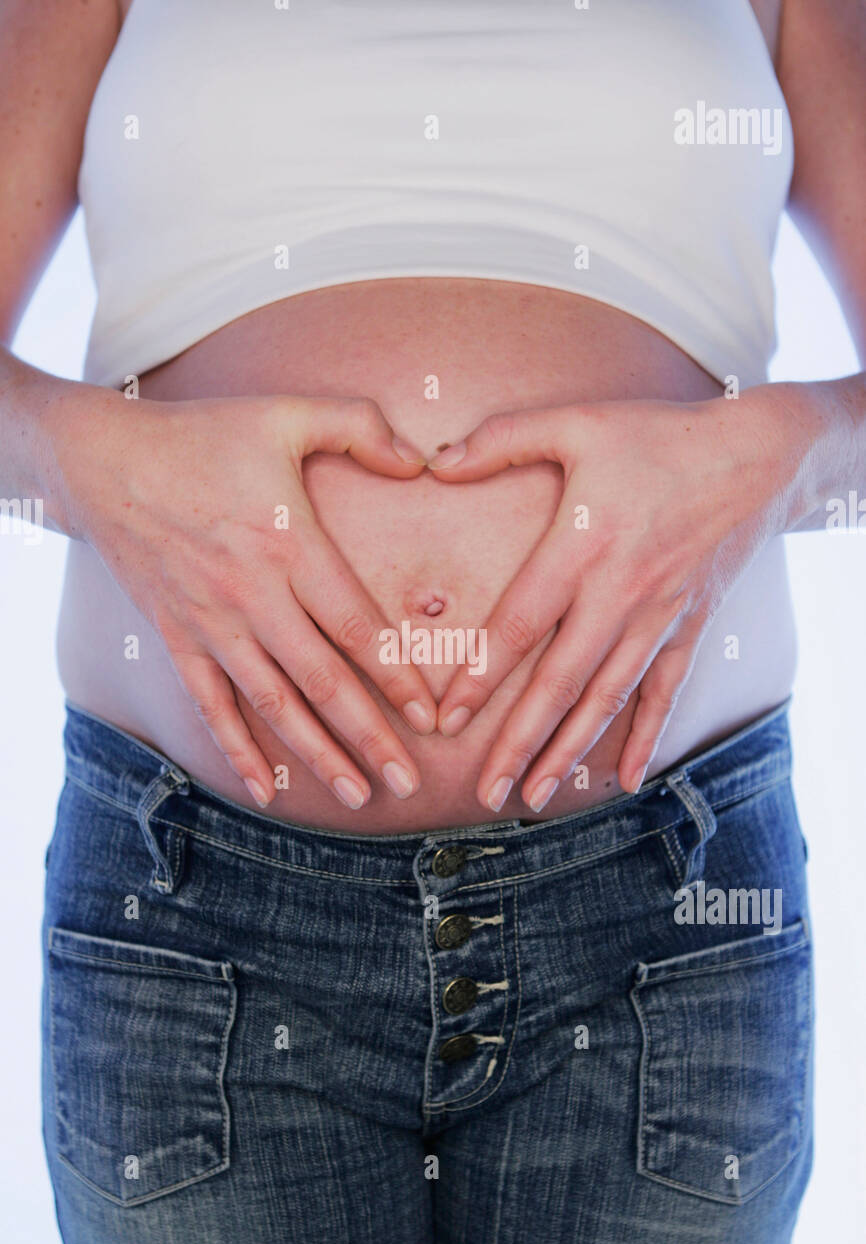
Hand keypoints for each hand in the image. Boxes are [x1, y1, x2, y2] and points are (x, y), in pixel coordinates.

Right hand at [59, 392, 437, 808]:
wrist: (103, 462)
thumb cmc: (204, 436)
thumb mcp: (286, 414)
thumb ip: (360, 427)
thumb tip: (421, 461)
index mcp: (289, 545)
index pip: (355, 626)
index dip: (396, 676)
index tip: (431, 717)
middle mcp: (252, 595)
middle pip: (322, 680)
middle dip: (369, 736)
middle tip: (408, 782)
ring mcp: (212, 623)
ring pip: (272, 704)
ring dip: (316, 754)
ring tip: (358, 794)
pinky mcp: (178, 638)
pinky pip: (211, 706)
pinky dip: (236, 750)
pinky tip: (263, 791)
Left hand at [429, 393, 793, 810]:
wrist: (760, 454)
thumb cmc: (658, 436)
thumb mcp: (577, 422)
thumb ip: (503, 439)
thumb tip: (436, 458)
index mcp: (582, 547)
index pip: (520, 625)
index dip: (481, 676)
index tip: (448, 719)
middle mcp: (619, 593)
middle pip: (561, 682)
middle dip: (520, 743)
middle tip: (486, 792)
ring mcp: (659, 616)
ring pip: (608, 700)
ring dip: (569, 752)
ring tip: (534, 796)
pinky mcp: (690, 626)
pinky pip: (665, 693)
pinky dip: (647, 737)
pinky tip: (628, 779)